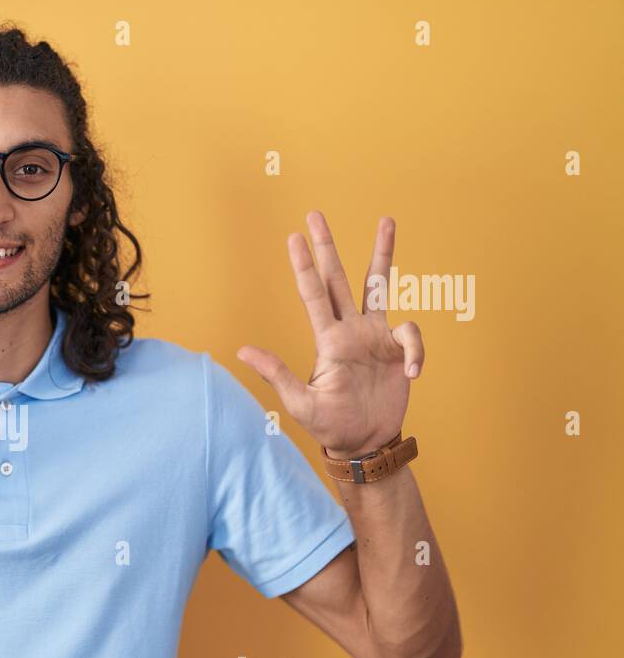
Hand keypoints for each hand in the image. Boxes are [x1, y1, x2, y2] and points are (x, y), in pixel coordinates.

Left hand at [236, 212, 421, 458]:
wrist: (365, 442)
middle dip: (328, 246)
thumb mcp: (300, 403)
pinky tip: (411, 375)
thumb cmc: (329, 425)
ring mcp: (375, 337)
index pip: (313, 294)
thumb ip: (276, 374)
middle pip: (338, 278)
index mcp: (327, 339)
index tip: (294, 237)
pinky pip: (411, 334)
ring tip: (386, 221)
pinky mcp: (399, 350)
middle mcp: (350, 330)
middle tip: (315, 215)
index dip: (304, 266)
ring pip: (378, 285)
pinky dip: (416, 351)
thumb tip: (242, 351)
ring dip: (381, 253)